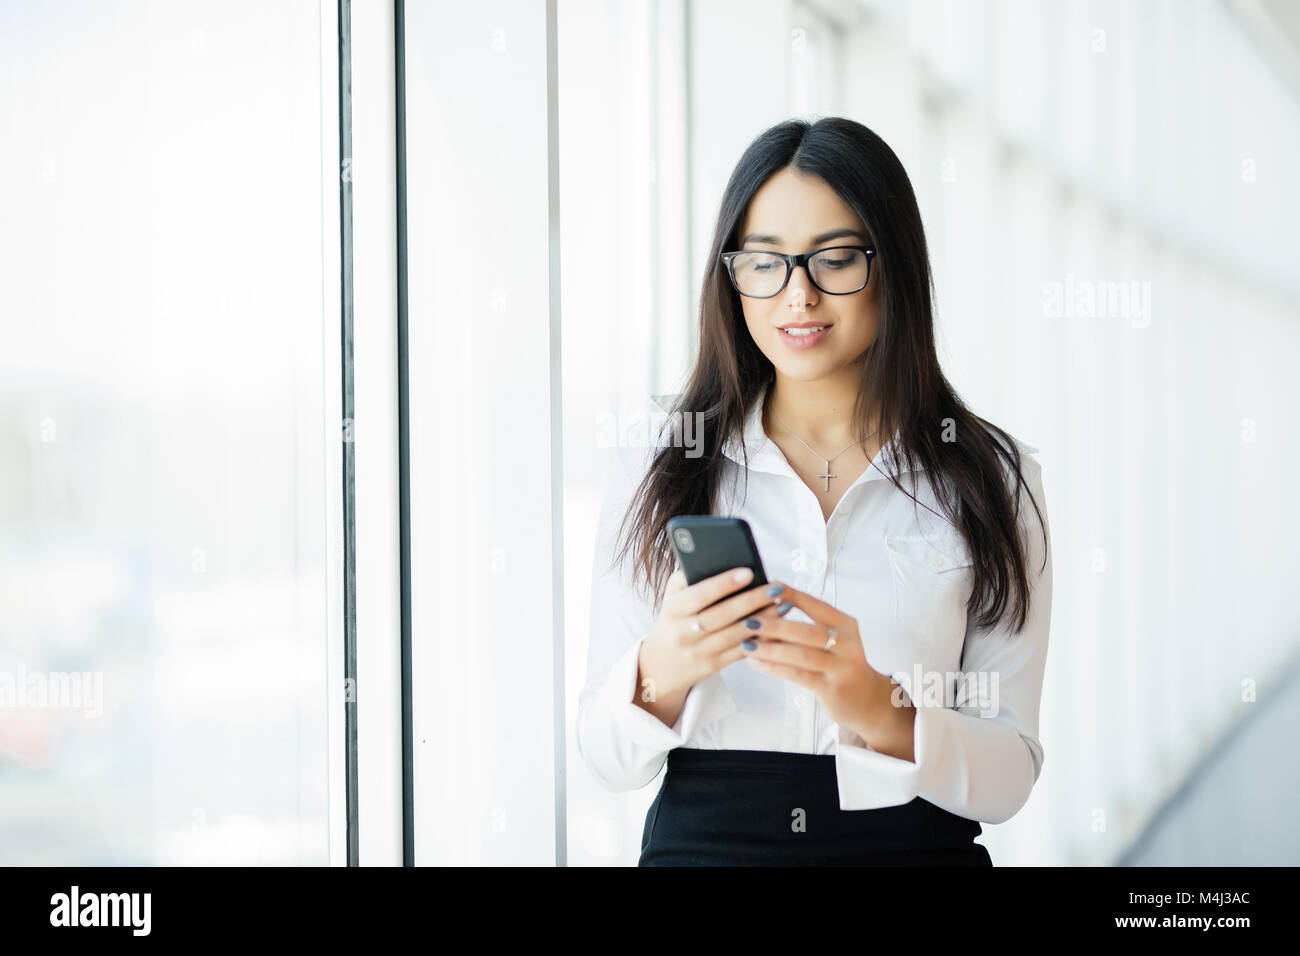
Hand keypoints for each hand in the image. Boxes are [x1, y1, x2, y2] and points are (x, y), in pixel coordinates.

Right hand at [639, 566, 788, 699]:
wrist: (663, 663)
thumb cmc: (675, 619)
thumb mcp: (671, 597)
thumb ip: (688, 577)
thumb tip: (718, 558)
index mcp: (672, 610)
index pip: (699, 595)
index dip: (724, 584)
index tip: (748, 572)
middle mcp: (683, 633)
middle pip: (722, 616)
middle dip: (751, 600)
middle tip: (775, 587)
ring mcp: (698, 652)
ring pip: (736, 635)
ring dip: (763, 619)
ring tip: (783, 603)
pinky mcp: (712, 666)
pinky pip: (741, 652)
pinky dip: (761, 638)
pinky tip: (778, 624)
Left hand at [739, 583, 912, 745]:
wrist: (866, 700)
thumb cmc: (840, 664)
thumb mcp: (833, 640)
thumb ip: (808, 625)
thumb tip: (768, 606)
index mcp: (845, 624)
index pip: (816, 605)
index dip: (792, 595)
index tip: (768, 587)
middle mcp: (847, 643)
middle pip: (806, 631)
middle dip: (774, 625)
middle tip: (748, 621)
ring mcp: (841, 667)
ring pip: (800, 654)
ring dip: (770, 648)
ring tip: (747, 644)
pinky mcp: (831, 688)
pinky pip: (797, 674)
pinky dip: (773, 667)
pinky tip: (756, 662)